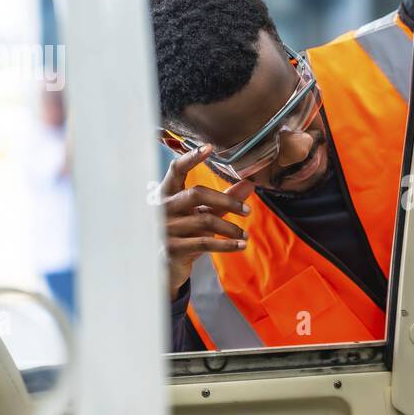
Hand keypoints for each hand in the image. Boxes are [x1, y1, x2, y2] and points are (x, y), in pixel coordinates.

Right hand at [159, 144, 254, 297]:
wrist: (164, 267)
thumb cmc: (184, 234)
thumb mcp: (203, 213)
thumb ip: (224, 199)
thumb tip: (250, 184)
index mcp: (166, 193)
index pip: (176, 170)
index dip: (191, 157)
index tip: (209, 147)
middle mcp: (163, 207)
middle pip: (196, 194)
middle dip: (226, 200)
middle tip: (247, 210)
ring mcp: (165, 227)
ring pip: (204, 220)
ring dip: (230, 228)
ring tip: (244, 234)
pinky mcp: (171, 247)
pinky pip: (204, 242)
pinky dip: (226, 244)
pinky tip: (241, 245)